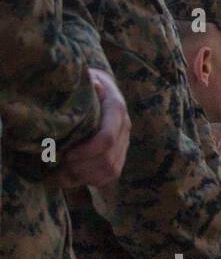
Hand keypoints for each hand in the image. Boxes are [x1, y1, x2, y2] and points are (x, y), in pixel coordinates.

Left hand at [60, 69, 129, 188]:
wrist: (104, 86)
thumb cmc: (86, 81)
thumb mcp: (85, 78)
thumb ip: (85, 85)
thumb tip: (92, 87)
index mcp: (116, 108)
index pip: (107, 138)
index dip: (87, 151)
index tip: (66, 155)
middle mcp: (124, 127)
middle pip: (108, 160)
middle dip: (82, 168)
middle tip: (58, 169)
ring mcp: (125, 142)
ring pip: (111, 171)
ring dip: (85, 177)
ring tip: (62, 176)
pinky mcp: (121, 153)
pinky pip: (111, 175)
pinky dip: (92, 180)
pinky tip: (73, 178)